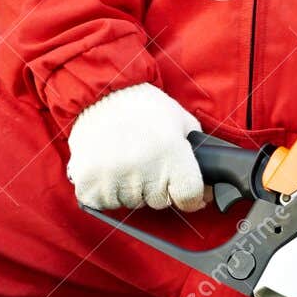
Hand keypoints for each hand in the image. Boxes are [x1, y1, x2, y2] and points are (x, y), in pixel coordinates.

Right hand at [67, 82, 207, 210]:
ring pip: (131, 203)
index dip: (189, 196)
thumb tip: (208, 190)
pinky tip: (107, 167)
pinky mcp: (88, 185)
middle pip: (159, 201)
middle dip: (156, 186)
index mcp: (171, 153)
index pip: (188, 197)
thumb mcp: (180, 120)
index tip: (182, 189)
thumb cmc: (142, 106)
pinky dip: (106, 191)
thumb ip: (196, 153)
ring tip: (124, 158)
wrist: (99, 92)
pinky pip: (105, 204)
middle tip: (145, 159)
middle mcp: (144, 169)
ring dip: (130, 188)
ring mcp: (114, 179)